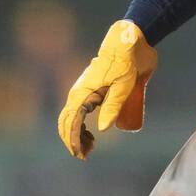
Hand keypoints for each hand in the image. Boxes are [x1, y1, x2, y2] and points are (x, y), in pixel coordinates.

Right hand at [58, 20, 156, 159]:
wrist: (127, 40)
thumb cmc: (126, 61)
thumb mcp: (124, 85)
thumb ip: (113, 105)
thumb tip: (102, 130)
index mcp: (83, 92)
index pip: (71, 122)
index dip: (74, 140)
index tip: (81, 154)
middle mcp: (79, 92)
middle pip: (68, 121)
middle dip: (73, 140)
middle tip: (85, 154)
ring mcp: (85, 91)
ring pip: (73, 117)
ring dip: (76, 134)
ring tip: (89, 147)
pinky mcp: (93, 90)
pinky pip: (81, 111)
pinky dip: (81, 126)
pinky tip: (92, 135)